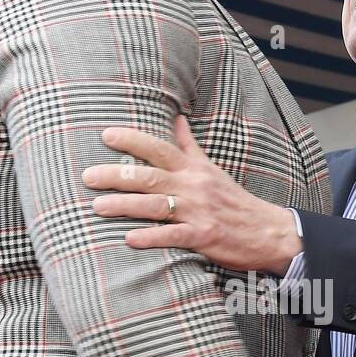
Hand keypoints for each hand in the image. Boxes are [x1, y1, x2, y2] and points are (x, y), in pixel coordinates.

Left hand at [82, 114, 303, 273]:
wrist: (268, 231)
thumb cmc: (234, 201)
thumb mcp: (212, 169)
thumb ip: (190, 146)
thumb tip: (177, 117)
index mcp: (194, 169)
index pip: (160, 148)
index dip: (132, 140)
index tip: (106, 135)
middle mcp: (194, 186)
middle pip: (150, 176)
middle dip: (117, 175)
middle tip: (87, 176)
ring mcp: (198, 212)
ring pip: (155, 205)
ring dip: (124, 206)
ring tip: (97, 206)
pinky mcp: (204, 236)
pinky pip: (173, 236)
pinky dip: (150, 237)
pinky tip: (128, 239)